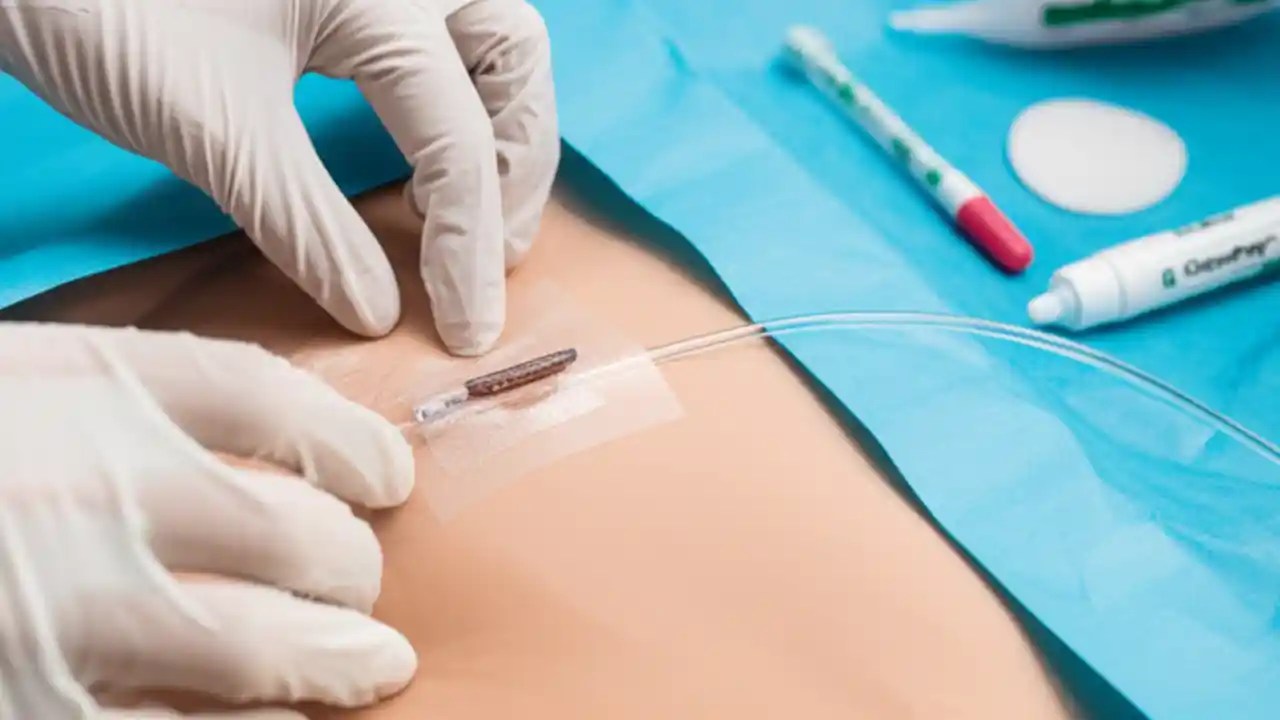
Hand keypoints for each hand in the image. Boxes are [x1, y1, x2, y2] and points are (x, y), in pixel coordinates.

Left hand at [0, 0, 558, 355]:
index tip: (464, 330)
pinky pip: (439, 36)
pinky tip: (428, 161)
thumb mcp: (212, 132)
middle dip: (515, 166)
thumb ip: (306, 225)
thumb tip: (379, 311)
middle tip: (489, 258)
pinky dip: (453, 99)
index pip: (459, 132)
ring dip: (499, 125)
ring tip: (471, 213)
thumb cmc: (98, 13)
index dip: (468, 244)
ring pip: (491, 36)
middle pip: (514, 56)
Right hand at [0, 323, 416, 716]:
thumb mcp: (15, 384)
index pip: (261, 397)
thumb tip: (230, 446)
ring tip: (378, 661)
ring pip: (257, 642)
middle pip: (288, 526)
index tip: (389, 472)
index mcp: (76, 386)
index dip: (350, 440)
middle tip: (362, 576)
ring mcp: (58, 607)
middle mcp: (83, 489)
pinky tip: (290, 718)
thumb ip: (108, 404)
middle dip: (350, 560)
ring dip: (336, 657)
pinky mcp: (35, 704)